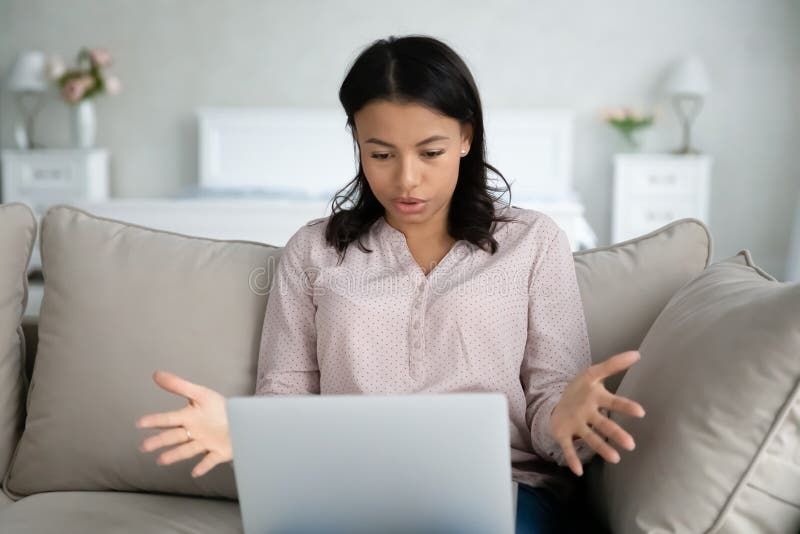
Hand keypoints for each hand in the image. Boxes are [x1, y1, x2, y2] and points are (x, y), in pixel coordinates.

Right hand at [136, 371, 232, 477]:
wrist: (241, 420)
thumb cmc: (218, 408)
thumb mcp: (200, 394)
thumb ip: (179, 385)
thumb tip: (157, 374)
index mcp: (189, 417)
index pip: (169, 419)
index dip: (155, 420)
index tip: (139, 423)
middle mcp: (194, 432)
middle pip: (175, 437)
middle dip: (160, 441)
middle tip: (145, 446)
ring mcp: (206, 443)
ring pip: (188, 449)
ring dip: (176, 454)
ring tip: (162, 460)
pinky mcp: (219, 452)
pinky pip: (210, 459)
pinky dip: (203, 466)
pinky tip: (195, 472)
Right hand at [548, 350, 645, 475]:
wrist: (553, 400)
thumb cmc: (581, 388)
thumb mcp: (594, 374)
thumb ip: (615, 365)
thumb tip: (637, 353)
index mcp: (594, 395)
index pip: (612, 401)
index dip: (625, 406)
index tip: (640, 412)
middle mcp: (585, 410)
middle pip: (602, 423)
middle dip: (615, 434)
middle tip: (631, 444)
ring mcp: (574, 423)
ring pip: (589, 437)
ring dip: (601, 448)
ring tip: (616, 459)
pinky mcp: (563, 433)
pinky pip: (568, 448)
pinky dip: (572, 459)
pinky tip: (579, 472)